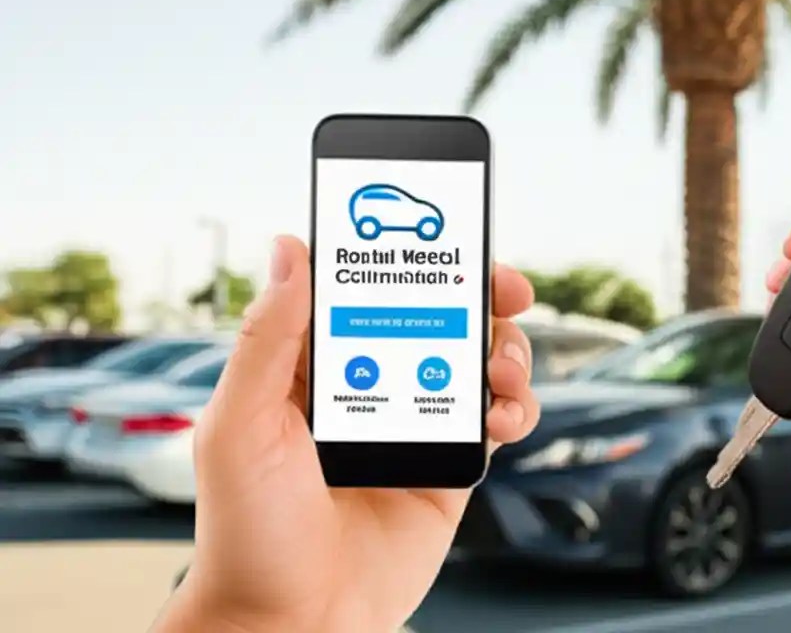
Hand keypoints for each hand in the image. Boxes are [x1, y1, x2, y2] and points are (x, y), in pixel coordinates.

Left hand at [153, 236, 538, 632]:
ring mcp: (413, 424)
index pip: (367, 287)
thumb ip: (267, 338)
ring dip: (505, 350)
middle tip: (509, 288)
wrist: (295, 624)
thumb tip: (290, 248)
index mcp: (312, 364)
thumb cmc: (247, 533)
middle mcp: (369, 385)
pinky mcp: (450, 466)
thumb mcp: (240, 425)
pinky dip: (515, 407)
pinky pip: (496, 419)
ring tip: (502, 369)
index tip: (445, 232)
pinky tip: (504, 416)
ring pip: (476, 360)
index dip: (407, 255)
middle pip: (437, 315)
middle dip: (480, 294)